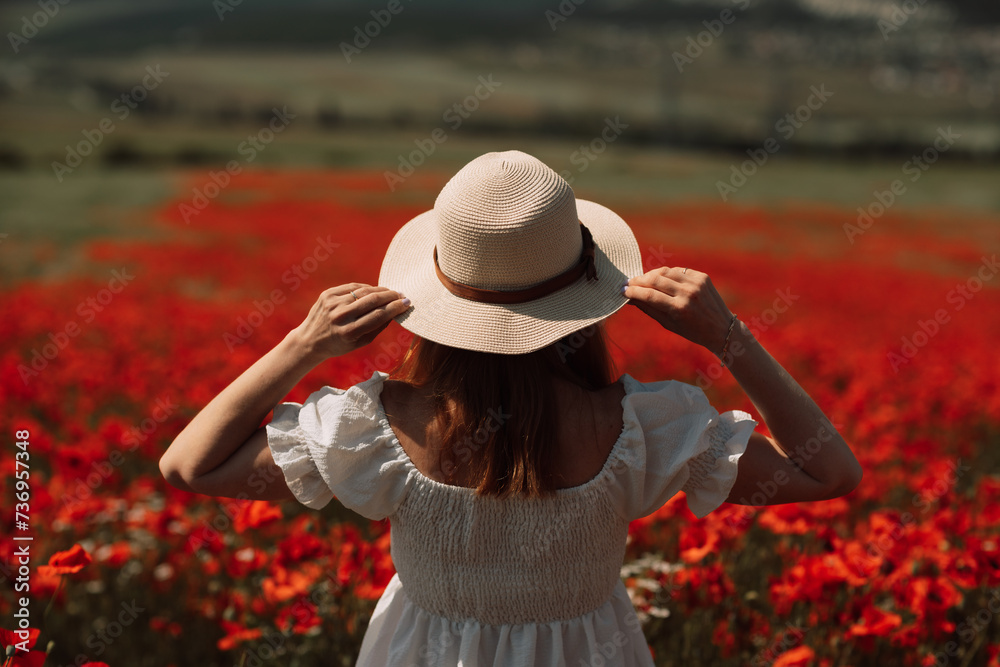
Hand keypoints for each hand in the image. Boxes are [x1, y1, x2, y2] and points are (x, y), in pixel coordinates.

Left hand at [290, 283, 410, 360]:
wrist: (309, 340)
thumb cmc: (339, 344)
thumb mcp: (360, 343)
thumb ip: (378, 327)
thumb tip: (395, 311)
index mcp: (349, 332)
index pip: (378, 316)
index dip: (395, 308)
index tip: (407, 303)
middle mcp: (340, 316)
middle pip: (372, 300)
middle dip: (391, 296)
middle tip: (402, 295)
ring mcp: (332, 303)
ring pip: (363, 291)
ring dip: (380, 290)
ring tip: (390, 292)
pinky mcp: (327, 294)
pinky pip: (352, 287)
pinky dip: (365, 288)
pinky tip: (373, 291)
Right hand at [623, 267, 734, 354]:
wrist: (721, 328)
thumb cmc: (692, 330)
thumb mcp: (668, 324)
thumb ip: (649, 309)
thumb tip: (629, 298)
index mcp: (679, 309)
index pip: (649, 295)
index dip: (633, 292)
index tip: (623, 291)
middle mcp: (688, 293)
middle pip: (655, 280)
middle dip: (639, 281)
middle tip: (629, 283)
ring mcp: (696, 283)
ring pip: (666, 272)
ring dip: (651, 275)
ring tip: (642, 281)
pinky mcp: (702, 277)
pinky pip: (678, 271)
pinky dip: (667, 274)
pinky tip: (660, 279)